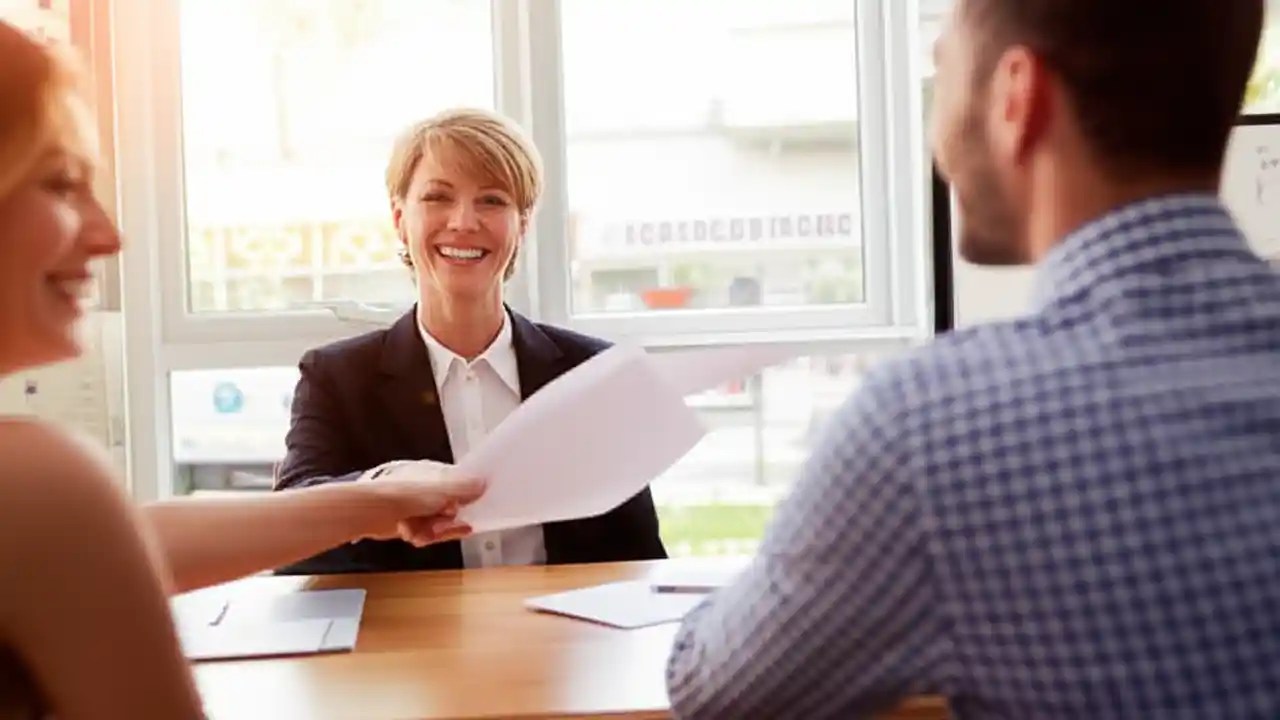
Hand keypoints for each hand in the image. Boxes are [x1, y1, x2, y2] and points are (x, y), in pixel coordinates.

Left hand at [360, 469, 486, 546]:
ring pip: (440, 524)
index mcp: (438, 475)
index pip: (464, 488)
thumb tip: (484, 482)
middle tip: (439, 527)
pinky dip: (420, 535)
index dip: (468, 503)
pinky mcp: (409, 520)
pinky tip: (411, 533)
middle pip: (453, 511)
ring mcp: (418, 505)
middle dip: (448, 524)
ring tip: (419, 531)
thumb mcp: (440, 490)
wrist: (368, 510)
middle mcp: (430, 489)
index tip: (470, 514)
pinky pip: (426, 532)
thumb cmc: (403, 494)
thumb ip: (463, 488)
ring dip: (433, 532)